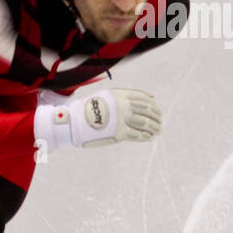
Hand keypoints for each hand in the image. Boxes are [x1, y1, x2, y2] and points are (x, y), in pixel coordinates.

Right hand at [33, 87, 161, 152]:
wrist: (73, 122)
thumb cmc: (86, 110)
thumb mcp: (103, 97)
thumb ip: (118, 98)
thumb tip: (134, 102)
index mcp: (120, 95)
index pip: (143, 98)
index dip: (152, 105)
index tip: (156, 109)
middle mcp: (123, 106)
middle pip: (147, 110)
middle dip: (156, 116)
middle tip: (159, 121)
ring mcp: (123, 119)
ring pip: (145, 123)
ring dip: (154, 127)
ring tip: (158, 130)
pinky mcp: (120, 133)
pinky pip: (138, 135)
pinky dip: (146, 136)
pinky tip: (149, 137)